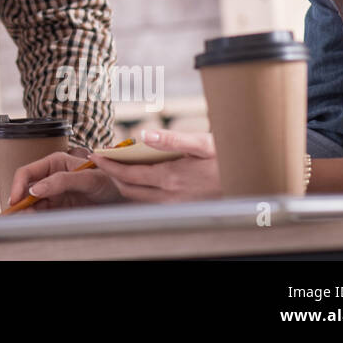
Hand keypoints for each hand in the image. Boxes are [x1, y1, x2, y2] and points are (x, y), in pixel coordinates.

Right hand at [0, 146, 119, 209]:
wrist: (127, 200)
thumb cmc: (111, 181)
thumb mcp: (88, 178)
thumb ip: (61, 180)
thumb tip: (35, 189)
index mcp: (55, 163)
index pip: (27, 172)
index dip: (18, 185)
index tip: (14, 199)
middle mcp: (51, 178)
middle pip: (24, 189)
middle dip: (14, 200)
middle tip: (8, 214)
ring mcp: (54, 195)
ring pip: (30, 204)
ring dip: (22, 212)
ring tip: (15, 221)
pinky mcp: (59, 210)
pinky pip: (41, 214)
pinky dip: (32, 219)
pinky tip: (27, 223)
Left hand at [87, 130, 219, 201]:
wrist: (247, 179)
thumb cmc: (225, 158)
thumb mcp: (201, 143)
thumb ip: (171, 139)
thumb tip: (145, 134)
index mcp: (171, 178)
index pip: (129, 175)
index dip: (109, 166)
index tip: (95, 156)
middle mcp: (170, 196)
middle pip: (129, 190)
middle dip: (112, 176)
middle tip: (102, 161)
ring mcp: (175, 205)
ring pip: (139, 198)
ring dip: (124, 184)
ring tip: (116, 167)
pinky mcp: (182, 208)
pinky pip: (152, 202)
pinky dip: (139, 190)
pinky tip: (140, 177)